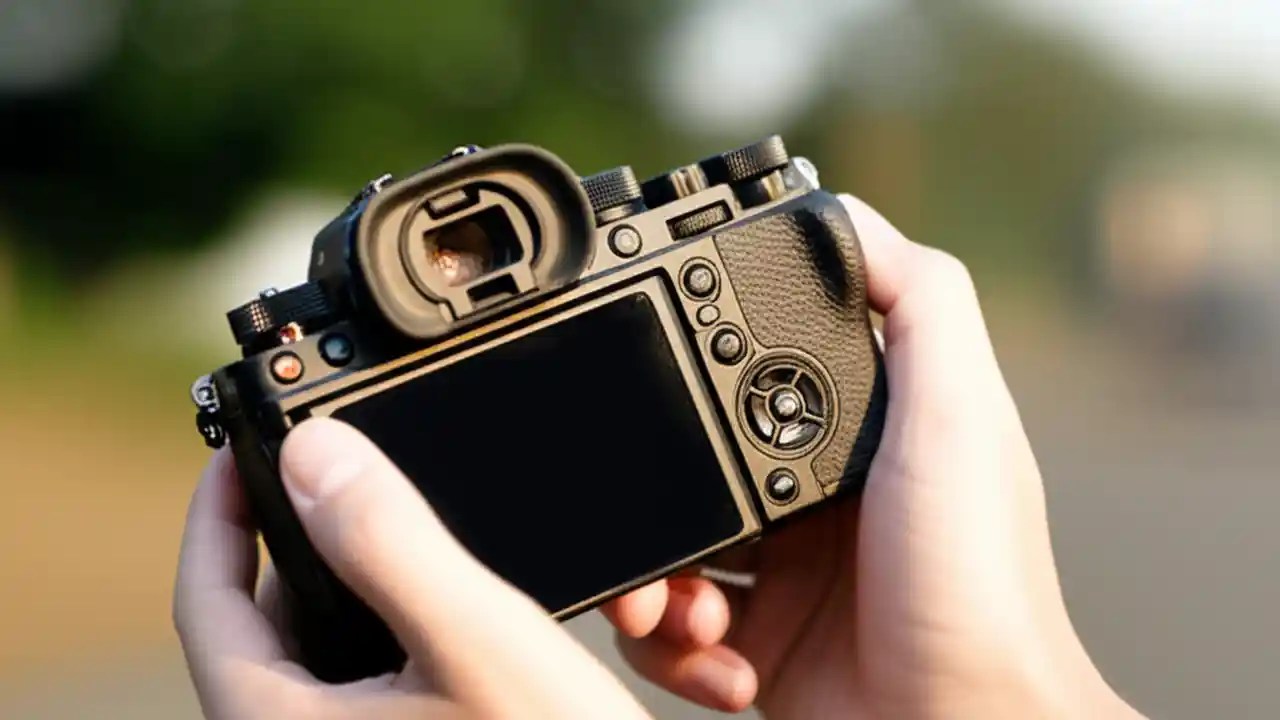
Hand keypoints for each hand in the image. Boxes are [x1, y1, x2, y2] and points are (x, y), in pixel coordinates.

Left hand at [174, 418, 652, 719]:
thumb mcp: (474, 638)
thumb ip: (388, 542)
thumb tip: (313, 452)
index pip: (205, 605)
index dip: (214, 517)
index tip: (239, 450)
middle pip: (261, 628)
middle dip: (297, 542)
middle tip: (347, 474)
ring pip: (317, 655)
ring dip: (351, 585)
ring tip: (403, 530)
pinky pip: (362, 681)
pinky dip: (386, 629)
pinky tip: (441, 606)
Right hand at [602, 195, 1145, 718]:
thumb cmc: (980, 588)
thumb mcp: (958, 417)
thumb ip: (918, 299)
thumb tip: (842, 211)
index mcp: (860, 430)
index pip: (758, 368)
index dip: (699, 360)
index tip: (652, 360)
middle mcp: (814, 493)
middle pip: (690, 460)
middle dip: (648, 491)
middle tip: (642, 523)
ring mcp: (783, 571)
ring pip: (666, 545)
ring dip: (648, 580)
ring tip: (673, 612)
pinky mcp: (755, 642)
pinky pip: (672, 628)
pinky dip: (672, 649)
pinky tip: (719, 662)